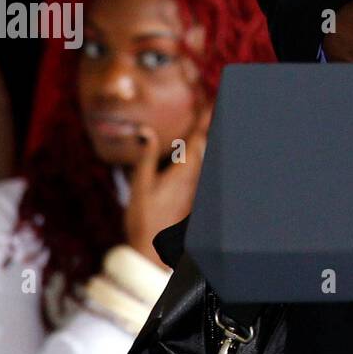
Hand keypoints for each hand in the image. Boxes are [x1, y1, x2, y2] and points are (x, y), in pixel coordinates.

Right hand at [124, 105, 212, 267]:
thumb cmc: (145, 219)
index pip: (199, 136)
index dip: (205, 118)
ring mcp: (195, 185)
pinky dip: (199, 155)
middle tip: (212, 106)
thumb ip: (145, 156)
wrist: (153, 251)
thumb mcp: (141, 185)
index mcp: (184, 169)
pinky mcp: (192, 195)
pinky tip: (193, 153)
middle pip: (206, 144)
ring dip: (205, 139)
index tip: (212, 102)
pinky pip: (199, 169)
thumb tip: (146, 130)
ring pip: (204, 156)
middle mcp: (195, 175)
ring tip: (207, 122)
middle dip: (208, 125)